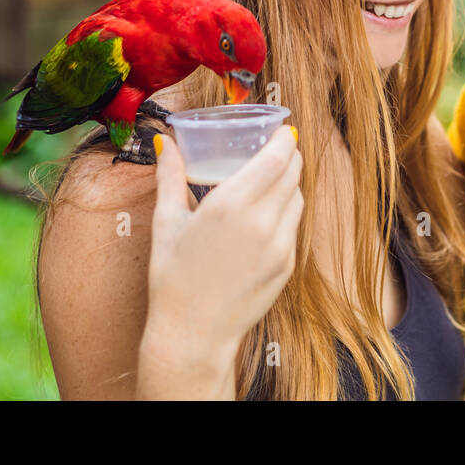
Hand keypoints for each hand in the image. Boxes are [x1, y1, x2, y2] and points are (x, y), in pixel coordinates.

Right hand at [137, 126, 302, 397]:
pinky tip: (267, 213)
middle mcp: (261, 222)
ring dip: (289, 182)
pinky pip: (294, 226)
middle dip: (289, 155)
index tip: (282, 129)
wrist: (193, 335)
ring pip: (298, 198)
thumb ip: (170, 177)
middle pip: (293, 173)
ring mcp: (279, 246)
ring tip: (272, 178)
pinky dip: (286, 212)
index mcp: (231, 205)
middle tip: (277, 147)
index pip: (277, 158)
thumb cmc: (173, 278)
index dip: (285, 139)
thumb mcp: (166, 223)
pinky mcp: (287, 266)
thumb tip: (167, 143)